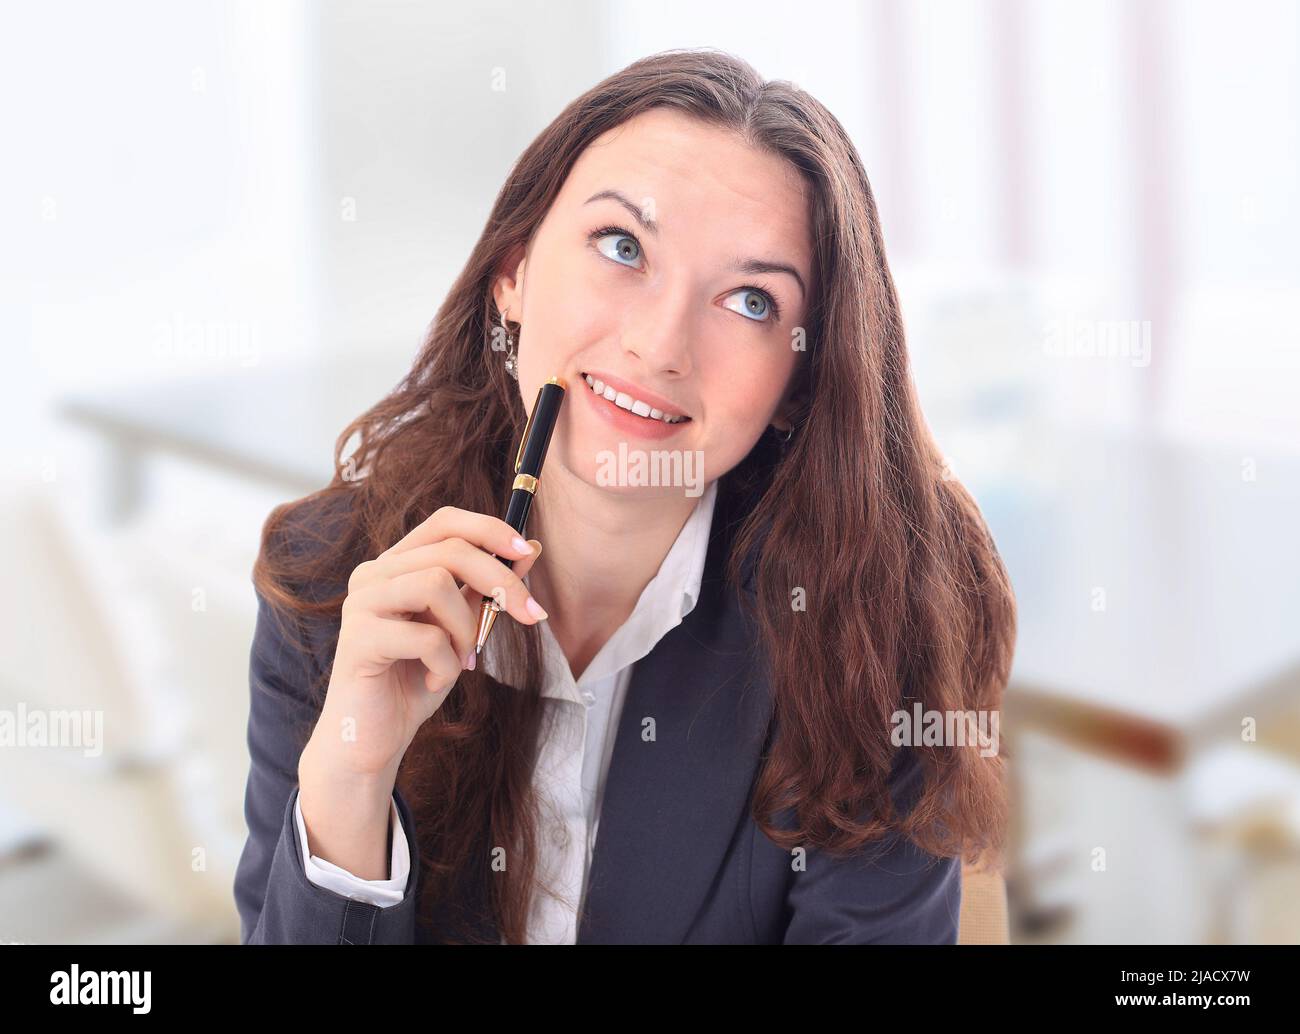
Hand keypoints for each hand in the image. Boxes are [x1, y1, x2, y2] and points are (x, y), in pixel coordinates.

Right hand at [307, 506, 545, 780]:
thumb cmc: (416, 681)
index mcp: (396, 565)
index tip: (526, 551)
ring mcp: (360, 603)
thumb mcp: (463, 628)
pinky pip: (424, 636)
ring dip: (466, 629)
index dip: (489, 529)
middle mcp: (372, 574)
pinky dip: (446, 663)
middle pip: (450, 550)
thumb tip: (531, 546)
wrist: (373, 740)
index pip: (444, 521)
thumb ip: (487, 587)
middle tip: (532, 615)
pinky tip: (435, 682)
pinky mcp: (357, 639)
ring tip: (462, 661)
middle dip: (501, 581)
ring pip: (435, 584)